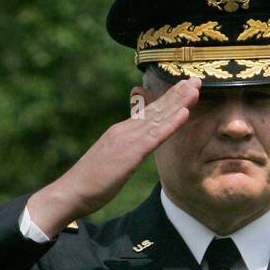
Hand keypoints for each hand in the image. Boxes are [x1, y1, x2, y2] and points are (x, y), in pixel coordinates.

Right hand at [27, 76, 201, 233]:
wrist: (72, 191)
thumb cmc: (91, 181)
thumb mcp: (112, 161)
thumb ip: (124, 150)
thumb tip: (134, 148)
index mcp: (121, 132)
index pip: (149, 112)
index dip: (168, 99)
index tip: (184, 87)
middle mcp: (125, 130)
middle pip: (156, 109)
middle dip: (177, 94)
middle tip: (197, 78)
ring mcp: (127, 139)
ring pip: (158, 117)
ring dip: (179, 102)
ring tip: (196, 88)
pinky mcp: (130, 153)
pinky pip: (155, 136)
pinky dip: (170, 124)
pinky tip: (184, 113)